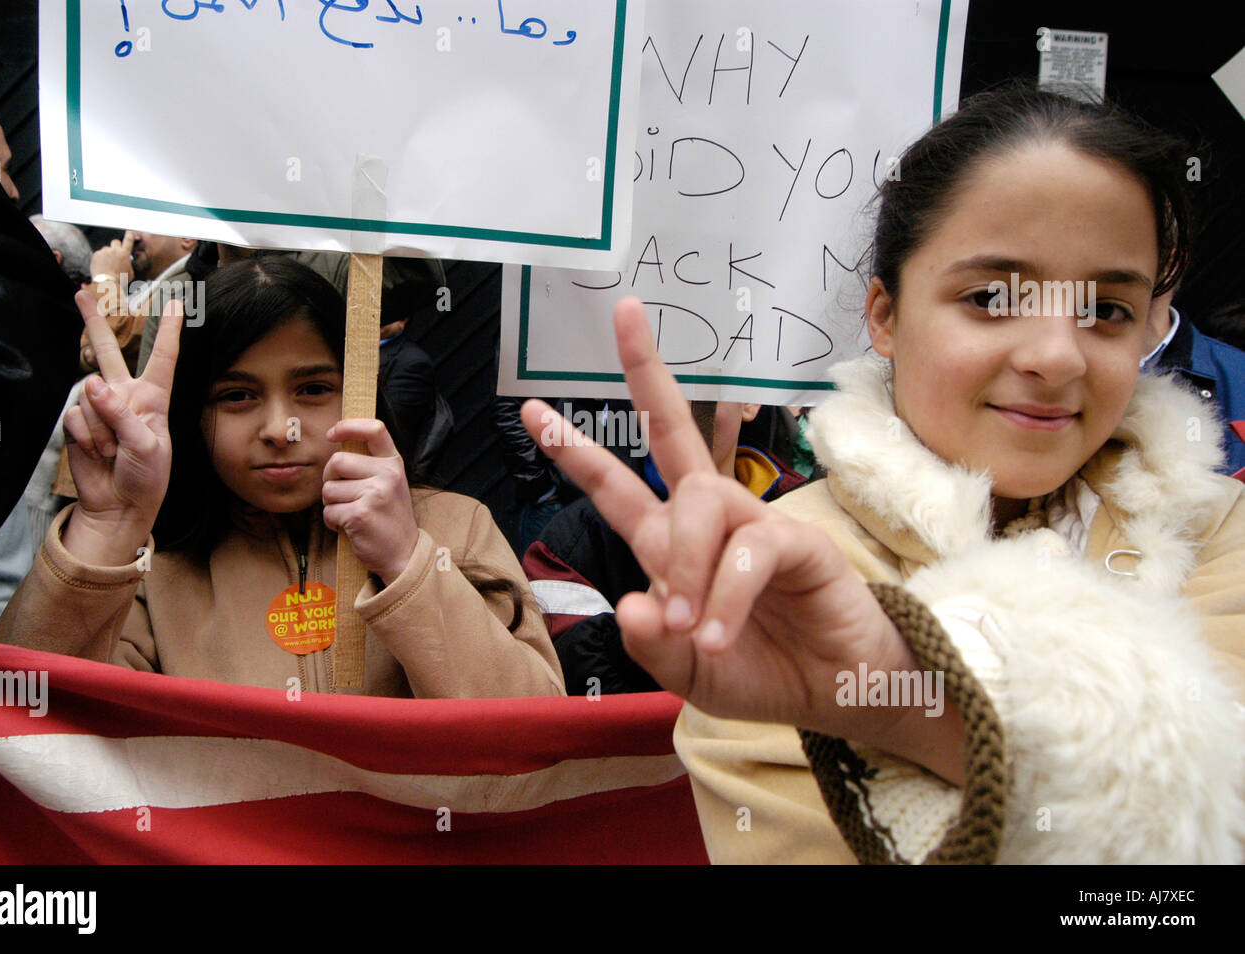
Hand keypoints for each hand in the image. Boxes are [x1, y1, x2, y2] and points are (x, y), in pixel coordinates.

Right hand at [61, 292, 182, 565]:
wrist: (119, 505)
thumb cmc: (146, 477)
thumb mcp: (147, 447)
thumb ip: (122, 415)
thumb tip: (92, 384)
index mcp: (153, 398)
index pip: (162, 358)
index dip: (168, 330)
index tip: (176, 303)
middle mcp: (125, 397)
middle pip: (109, 351)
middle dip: (94, 321)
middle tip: (82, 292)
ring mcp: (100, 409)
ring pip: (89, 395)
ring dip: (100, 427)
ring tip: (113, 450)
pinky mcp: (79, 423)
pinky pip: (75, 416)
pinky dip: (86, 437)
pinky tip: (97, 452)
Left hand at [89, 232, 135, 284]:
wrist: (106, 283)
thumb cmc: (120, 280)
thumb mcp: (130, 273)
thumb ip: (129, 264)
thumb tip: (127, 262)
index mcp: (124, 253)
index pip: (129, 239)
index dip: (130, 235)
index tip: (130, 233)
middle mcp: (114, 250)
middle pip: (115, 241)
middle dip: (116, 246)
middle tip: (116, 253)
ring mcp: (104, 252)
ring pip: (106, 249)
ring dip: (107, 254)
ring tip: (107, 264)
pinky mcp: (96, 254)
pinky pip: (99, 254)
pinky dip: (100, 259)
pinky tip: (102, 266)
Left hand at [323, 419, 419, 582]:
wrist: (404, 554)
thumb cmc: (389, 518)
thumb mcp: (390, 484)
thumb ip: (371, 465)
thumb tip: (339, 442)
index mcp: (394, 463)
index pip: (374, 429)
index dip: (348, 426)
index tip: (332, 433)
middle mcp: (387, 475)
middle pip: (337, 461)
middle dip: (330, 479)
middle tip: (343, 495)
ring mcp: (375, 494)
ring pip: (329, 489)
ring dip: (332, 504)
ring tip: (351, 513)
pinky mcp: (361, 514)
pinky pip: (329, 511)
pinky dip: (332, 522)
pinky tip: (349, 527)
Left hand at [520, 299, 947, 758]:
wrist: (833, 693)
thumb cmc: (758, 670)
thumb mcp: (686, 672)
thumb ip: (652, 644)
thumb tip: (629, 602)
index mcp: (669, 545)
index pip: (619, 487)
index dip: (576, 451)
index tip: (531, 410)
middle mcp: (709, 521)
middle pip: (673, 433)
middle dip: (645, 374)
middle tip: (623, 313)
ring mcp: (754, 524)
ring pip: (701, 501)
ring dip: (684, 564)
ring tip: (689, 628)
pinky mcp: (798, 542)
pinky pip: (751, 549)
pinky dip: (727, 596)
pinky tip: (719, 634)